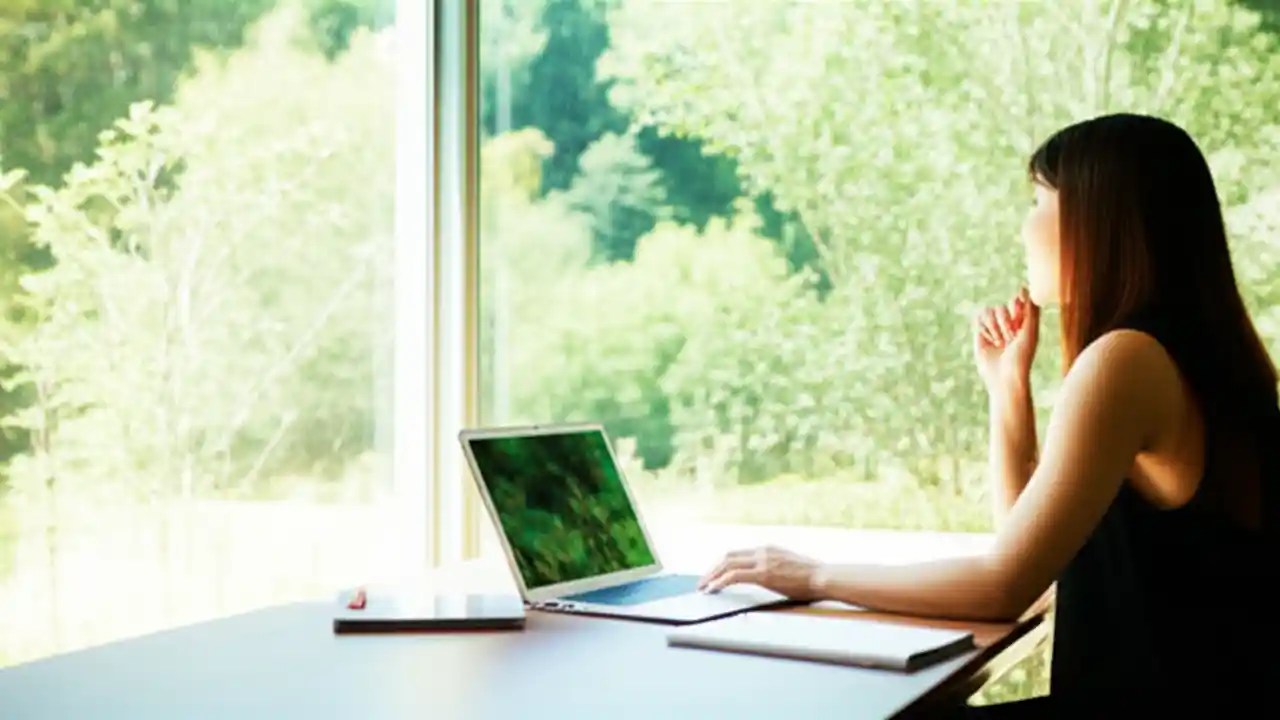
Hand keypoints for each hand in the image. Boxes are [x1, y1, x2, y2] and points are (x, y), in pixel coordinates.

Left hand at [697, 546, 821, 600]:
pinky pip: (734, 576)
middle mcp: (762, 551)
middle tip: (703, 583)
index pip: (738, 554)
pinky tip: (713, 590)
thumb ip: (777, 567)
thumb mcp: (791, 566)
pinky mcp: (764, 574)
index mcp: (768, 549)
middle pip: (728, 557)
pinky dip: (720, 582)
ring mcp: (762, 561)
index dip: (723, 565)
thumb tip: (772, 577)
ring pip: (727, 564)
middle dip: (712, 570)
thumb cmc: (813, 576)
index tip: (714, 575)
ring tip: (703, 588)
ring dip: (712, 576)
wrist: (823, 577)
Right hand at [974, 287, 1039, 394]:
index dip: (1015, 307)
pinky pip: (979, 319)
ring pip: (989, 311)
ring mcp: (993, 328)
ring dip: (995, 327)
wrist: (1005, 377)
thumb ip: (1030, 310)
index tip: (1017, 319)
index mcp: (1022, 321)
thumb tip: (1023, 288)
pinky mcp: (980, 334)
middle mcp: (1008, 324)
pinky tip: (990, 341)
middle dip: (1005, 322)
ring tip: (1000, 342)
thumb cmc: (1022, 357)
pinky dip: (985, 329)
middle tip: (1010, 337)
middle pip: (1001, 307)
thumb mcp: (1030, 332)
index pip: (1016, 301)